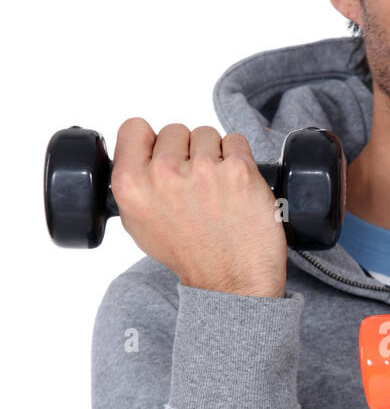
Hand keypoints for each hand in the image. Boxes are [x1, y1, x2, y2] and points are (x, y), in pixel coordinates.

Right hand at [109, 118, 287, 295]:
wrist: (230, 281)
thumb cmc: (188, 254)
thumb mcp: (138, 223)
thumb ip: (134, 182)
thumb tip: (143, 149)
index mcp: (131, 185)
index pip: (134, 127)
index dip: (151, 141)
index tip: (163, 156)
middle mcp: (163, 174)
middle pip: (174, 130)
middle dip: (185, 152)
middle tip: (195, 186)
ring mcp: (203, 169)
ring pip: (206, 134)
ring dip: (213, 155)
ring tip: (216, 190)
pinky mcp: (239, 170)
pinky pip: (236, 141)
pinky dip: (239, 160)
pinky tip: (235, 187)